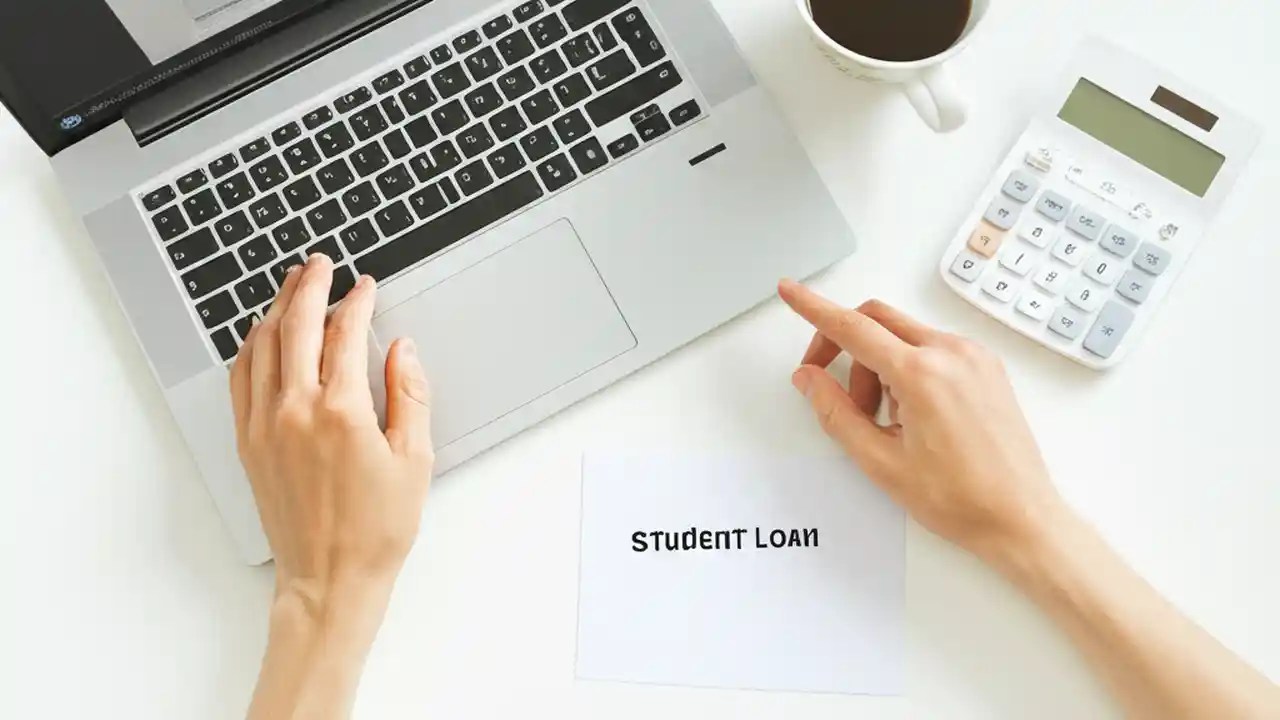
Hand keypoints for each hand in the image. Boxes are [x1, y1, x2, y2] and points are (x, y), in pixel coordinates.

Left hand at [231, 254, 433, 603]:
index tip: (366, 286)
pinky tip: (262, 334)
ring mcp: (265, 425)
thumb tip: (402, 349)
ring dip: (277, 306)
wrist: (329, 579)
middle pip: (297, 325)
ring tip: (291, 284)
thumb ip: (410, 395)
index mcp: (341, 411)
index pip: (346, 333)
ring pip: (263, 345)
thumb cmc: (376, 529)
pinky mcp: (248, 443)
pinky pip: (241, 378)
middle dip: (310, 285)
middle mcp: (295, 410)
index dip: (357, 301)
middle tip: (320, 263)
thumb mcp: (415, 459)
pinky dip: (251, 346)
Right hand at [778, 280, 1064, 558]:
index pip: (853, 327)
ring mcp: (974, 357)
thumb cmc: (958, 499)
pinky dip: (908, 367)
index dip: (814, 308)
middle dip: (844, 344)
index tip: (790, 291)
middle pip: (877, 320)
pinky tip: (910, 412)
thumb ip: (836, 413)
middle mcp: (952, 353)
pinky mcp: (987, 367)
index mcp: (922, 374)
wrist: (1021, 518)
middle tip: (827, 384)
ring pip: (903, 335)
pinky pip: (932, 348)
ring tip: (881, 419)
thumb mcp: (880, 461)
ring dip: (877, 363)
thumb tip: (808, 378)